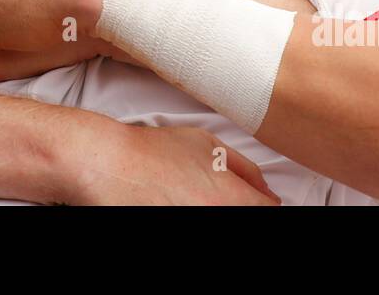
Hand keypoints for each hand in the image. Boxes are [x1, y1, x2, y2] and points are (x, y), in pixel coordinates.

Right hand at [70, 124, 279, 205]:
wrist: (110, 165)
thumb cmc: (153, 152)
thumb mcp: (208, 144)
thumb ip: (245, 169)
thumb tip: (264, 190)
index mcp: (230, 198)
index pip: (267, 210)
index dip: (263, 204)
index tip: (256, 201)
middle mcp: (215, 217)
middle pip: (244, 217)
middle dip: (236, 206)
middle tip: (210, 195)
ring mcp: (193, 225)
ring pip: (220, 220)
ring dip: (212, 209)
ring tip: (188, 197)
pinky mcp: (172, 233)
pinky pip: (196, 224)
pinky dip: (190, 211)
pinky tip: (177, 203)